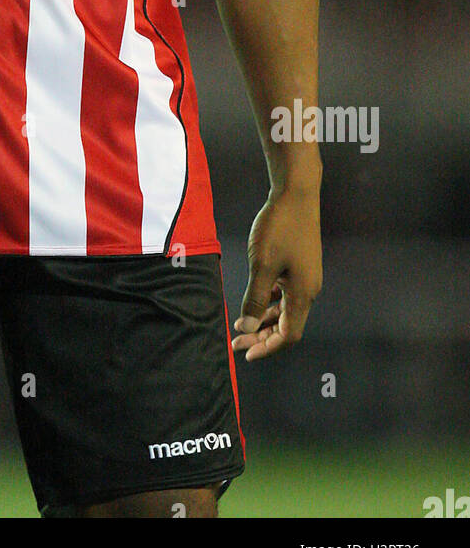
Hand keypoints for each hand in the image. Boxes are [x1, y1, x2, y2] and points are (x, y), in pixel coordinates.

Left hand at [232, 188, 321, 361]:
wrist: (297, 194)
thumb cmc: (279, 229)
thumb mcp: (262, 266)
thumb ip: (255, 299)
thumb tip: (248, 328)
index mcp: (303, 294)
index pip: (288, 335)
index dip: (268, 347)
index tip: (246, 353)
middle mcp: (309, 289)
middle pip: (286, 324)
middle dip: (262, 335)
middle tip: (237, 340)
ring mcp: (306, 276)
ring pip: (285, 309)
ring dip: (264, 319)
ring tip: (241, 325)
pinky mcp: (301, 265)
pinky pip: (285, 293)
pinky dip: (269, 301)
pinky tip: (254, 300)